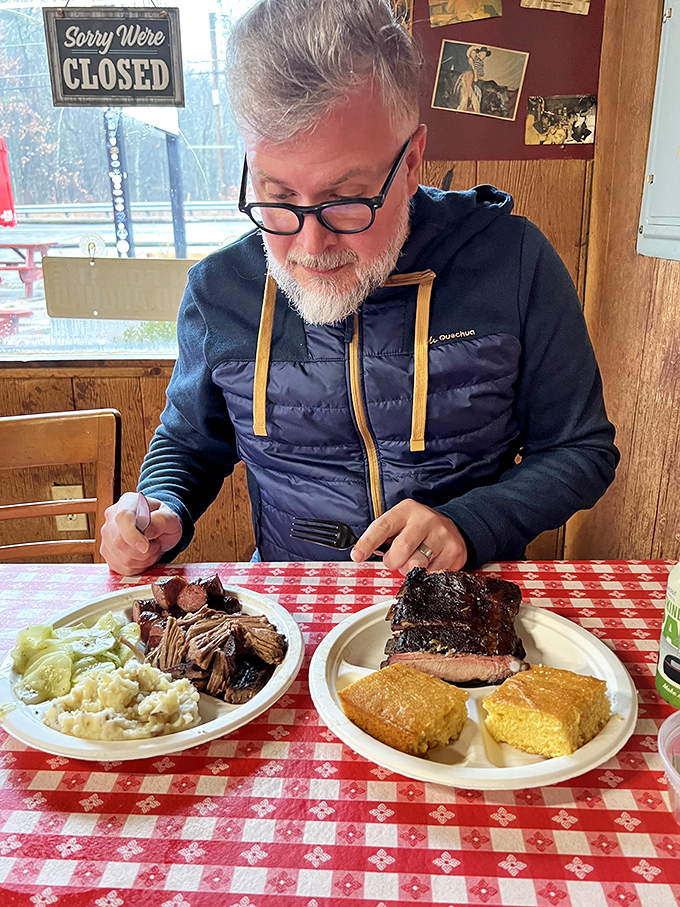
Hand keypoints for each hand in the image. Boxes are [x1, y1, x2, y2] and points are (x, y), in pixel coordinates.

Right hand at [100, 492, 182, 575]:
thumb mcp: (170, 517)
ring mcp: (106, 536)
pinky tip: (144, 558)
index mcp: (127, 502)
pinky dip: (137, 568)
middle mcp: (111, 517)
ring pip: (121, 559)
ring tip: (151, 550)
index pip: (122, 517)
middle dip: (143, 552)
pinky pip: (121, 568)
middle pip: (119, 542)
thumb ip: (161, 521)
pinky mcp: (107, 553)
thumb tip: (147, 532)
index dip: (132, 535)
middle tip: (156, 546)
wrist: (159, 529)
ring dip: (143, 560)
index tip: (146, 546)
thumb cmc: (163, 521)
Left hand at [350, 498, 466, 575]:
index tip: (357, 556)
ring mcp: (442, 534)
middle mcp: (425, 519)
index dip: (368, 543)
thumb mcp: (400, 524)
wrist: (455, 528)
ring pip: (417, 565)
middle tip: (397, 560)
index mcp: (406, 510)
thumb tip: (360, 553)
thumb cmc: (418, 529)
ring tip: (415, 560)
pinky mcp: (454, 551)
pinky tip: (431, 562)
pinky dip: (427, 573)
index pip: (382, 527)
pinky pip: (432, 573)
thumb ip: (383, 537)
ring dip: (410, 569)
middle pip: (401, 550)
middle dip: (394, 561)